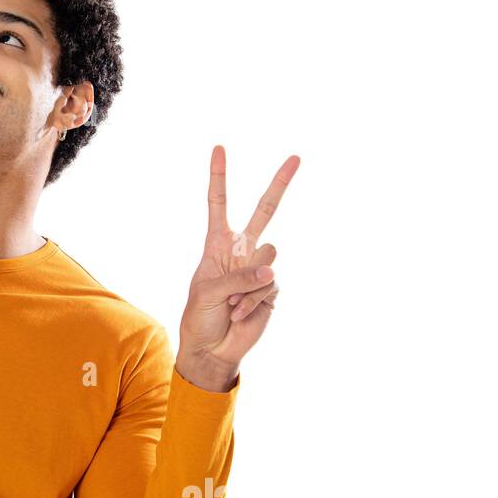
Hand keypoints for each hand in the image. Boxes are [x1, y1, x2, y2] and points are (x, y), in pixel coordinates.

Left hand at [175, 145, 299, 389]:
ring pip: (267, 257)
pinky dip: (251, 301)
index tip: (219, 149)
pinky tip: (241, 313)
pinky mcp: (272, 289)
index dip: (219, 177)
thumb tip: (271, 271)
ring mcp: (260, 269)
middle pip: (264, 212)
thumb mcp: (207, 292)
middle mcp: (241, 251)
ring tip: (231, 303)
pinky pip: (269, 285)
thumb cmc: (201, 317)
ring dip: (246, 284)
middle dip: (279, 184)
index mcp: (217, 244)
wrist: (212, 348)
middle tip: (296, 157)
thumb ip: (238, 276)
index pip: (218, 205)